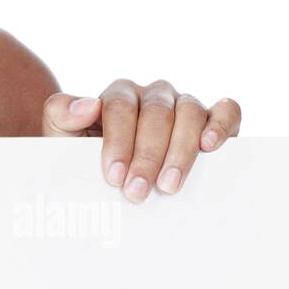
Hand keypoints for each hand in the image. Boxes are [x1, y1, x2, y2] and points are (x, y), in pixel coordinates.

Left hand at [42, 79, 240, 203]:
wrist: (111, 178)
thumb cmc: (87, 157)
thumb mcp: (62, 137)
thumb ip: (61, 114)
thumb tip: (88, 104)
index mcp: (118, 95)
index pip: (119, 107)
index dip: (118, 141)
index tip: (114, 176)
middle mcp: (153, 96)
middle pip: (155, 112)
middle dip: (146, 155)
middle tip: (137, 192)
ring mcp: (184, 105)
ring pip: (189, 112)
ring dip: (180, 150)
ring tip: (169, 186)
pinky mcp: (213, 120)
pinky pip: (227, 111)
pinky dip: (222, 124)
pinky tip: (210, 146)